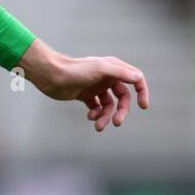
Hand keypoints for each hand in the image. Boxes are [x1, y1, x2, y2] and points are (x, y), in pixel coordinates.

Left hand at [17, 38, 148, 131]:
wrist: (51, 76)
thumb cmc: (75, 70)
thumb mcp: (100, 69)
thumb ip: (120, 73)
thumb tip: (138, 78)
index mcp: (114, 68)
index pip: (135, 79)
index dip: (142, 92)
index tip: (143, 106)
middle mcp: (107, 77)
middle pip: (123, 98)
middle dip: (120, 111)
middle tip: (117, 123)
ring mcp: (96, 87)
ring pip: (108, 106)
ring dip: (105, 116)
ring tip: (98, 126)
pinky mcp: (85, 95)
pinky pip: (97, 108)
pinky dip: (95, 114)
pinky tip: (90, 116)